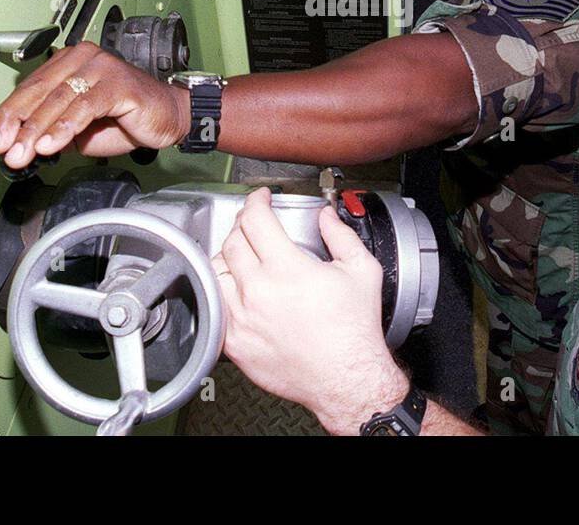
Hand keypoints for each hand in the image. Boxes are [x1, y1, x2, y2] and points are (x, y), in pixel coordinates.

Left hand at [0, 41, 190, 169]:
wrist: (168, 118)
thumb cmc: (125, 120)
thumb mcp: (77, 130)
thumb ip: (47, 130)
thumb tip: (11, 142)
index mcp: (69, 63)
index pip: (29, 87)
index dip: (5, 111)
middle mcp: (83, 59)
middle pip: (40, 91)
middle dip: (15, 122)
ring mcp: (102, 68)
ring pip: (59, 99)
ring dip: (36, 129)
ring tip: (21, 152)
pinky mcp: (119, 84)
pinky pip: (85, 107)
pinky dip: (64, 128)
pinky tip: (51, 145)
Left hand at [213, 188, 408, 434]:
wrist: (346, 379)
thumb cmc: (354, 332)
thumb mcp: (362, 271)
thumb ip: (341, 235)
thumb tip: (326, 217)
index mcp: (287, 269)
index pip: (255, 219)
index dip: (256, 201)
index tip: (261, 200)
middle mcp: (258, 292)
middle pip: (232, 241)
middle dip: (243, 224)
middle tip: (255, 224)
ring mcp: (242, 319)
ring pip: (216, 272)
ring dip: (227, 256)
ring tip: (243, 255)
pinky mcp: (236, 343)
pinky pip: (216, 307)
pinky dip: (223, 293)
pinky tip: (238, 290)